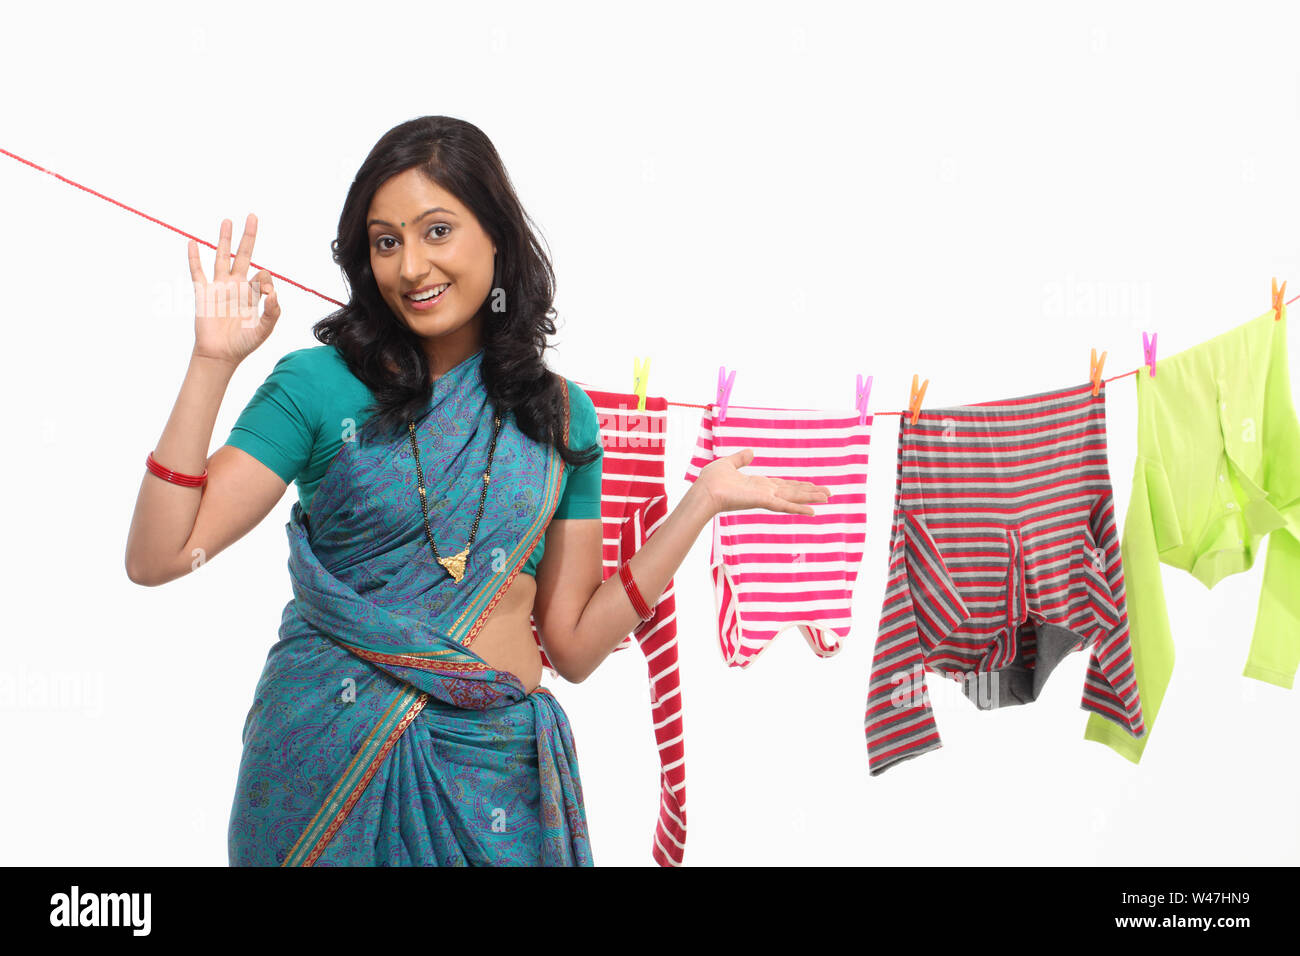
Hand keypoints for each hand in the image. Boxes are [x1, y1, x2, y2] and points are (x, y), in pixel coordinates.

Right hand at [189, 214, 279, 366]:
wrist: (220, 354)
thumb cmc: (243, 344)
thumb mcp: (264, 329)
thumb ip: (273, 312)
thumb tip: (274, 293)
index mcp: (253, 294)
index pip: (263, 275)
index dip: (266, 280)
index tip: (267, 294)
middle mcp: (237, 286)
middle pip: (243, 255)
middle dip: (248, 237)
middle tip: (253, 216)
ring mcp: (219, 287)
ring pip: (221, 257)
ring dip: (224, 239)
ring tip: (227, 220)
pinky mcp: (203, 292)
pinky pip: (197, 272)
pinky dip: (194, 257)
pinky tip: (192, 242)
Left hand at [696, 449, 830, 516]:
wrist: (704, 491)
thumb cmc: (711, 480)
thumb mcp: (729, 464)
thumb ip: (741, 459)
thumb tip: (751, 452)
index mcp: (758, 484)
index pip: (783, 485)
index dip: (798, 485)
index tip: (812, 485)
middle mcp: (765, 492)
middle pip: (793, 491)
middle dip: (810, 492)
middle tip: (829, 494)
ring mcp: (765, 497)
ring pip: (793, 497)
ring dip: (811, 498)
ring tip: (828, 498)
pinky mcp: (763, 501)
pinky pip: (784, 505)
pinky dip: (799, 508)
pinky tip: (813, 511)